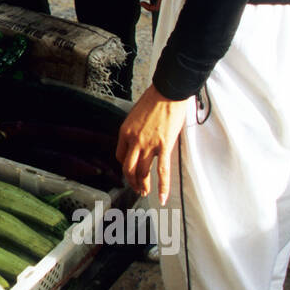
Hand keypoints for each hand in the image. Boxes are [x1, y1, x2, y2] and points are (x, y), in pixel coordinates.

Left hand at [116, 84, 188, 205]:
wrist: (168, 92)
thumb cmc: (155, 100)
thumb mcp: (137, 115)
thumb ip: (136, 129)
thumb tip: (140, 138)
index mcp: (125, 131)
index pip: (121, 156)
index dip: (125, 165)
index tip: (131, 170)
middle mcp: (134, 140)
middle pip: (128, 168)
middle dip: (131, 180)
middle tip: (136, 188)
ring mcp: (149, 145)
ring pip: (142, 171)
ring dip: (143, 185)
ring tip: (145, 192)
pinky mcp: (164, 146)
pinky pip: (162, 171)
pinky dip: (161, 186)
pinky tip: (161, 197)